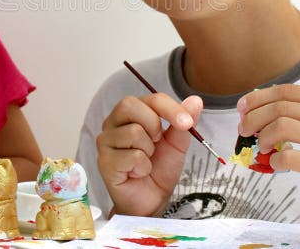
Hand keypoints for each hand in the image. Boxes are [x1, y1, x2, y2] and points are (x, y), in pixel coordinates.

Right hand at [96, 93, 202, 216]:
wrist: (152, 200)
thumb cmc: (160, 168)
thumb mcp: (177, 143)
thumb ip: (184, 121)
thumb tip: (196, 100)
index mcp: (131, 113)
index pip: (150, 98)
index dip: (170, 108)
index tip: (187, 122)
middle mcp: (113, 123)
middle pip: (130, 105)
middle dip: (153, 124)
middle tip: (158, 142)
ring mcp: (105, 142)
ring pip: (133, 132)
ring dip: (149, 150)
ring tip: (146, 160)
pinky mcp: (104, 162)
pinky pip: (131, 156)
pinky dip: (143, 167)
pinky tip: (138, 173)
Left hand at [237, 84, 299, 213]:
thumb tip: (265, 111)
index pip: (285, 91)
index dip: (258, 98)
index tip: (243, 107)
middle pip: (278, 107)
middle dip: (252, 117)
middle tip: (243, 130)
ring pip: (279, 126)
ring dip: (262, 137)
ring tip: (261, 148)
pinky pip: (288, 157)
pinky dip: (275, 161)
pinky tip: (277, 165)